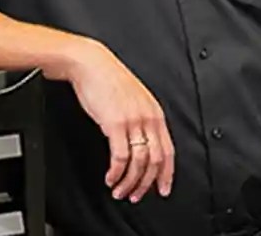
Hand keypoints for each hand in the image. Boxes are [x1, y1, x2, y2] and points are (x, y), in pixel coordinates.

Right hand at [67, 39, 175, 202]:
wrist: (91, 64)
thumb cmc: (109, 80)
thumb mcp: (135, 99)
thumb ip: (141, 120)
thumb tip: (142, 144)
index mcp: (155, 113)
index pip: (168, 151)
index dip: (166, 174)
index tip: (162, 189)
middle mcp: (148, 118)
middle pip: (155, 160)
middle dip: (147, 184)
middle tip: (136, 196)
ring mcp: (133, 121)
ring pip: (139, 162)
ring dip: (130, 183)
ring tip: (120, 191)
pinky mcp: (115, 124)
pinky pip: (120, 157)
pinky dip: (116, 173)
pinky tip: (110, 178)